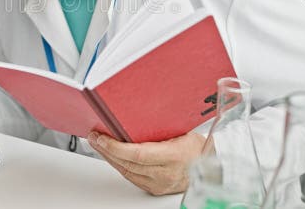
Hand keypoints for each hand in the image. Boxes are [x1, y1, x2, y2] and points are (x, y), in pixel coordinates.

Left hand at [87, 131, 205, 195]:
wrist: (211, 168)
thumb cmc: (197, 148)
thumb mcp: (181, 131)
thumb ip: (157, 128)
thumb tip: (132, 115)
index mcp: (172, 157)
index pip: (137, 154)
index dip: (115, 146)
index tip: (101, 137)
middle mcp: (164, 174)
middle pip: (127, 163)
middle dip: (106, 149)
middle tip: (93, 137)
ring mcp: (158, 184)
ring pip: (126, 171)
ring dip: (109, 157)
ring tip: (98, 144)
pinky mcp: (154, 189)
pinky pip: (130, 177)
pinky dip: (119, 165)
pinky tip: (111, 156)